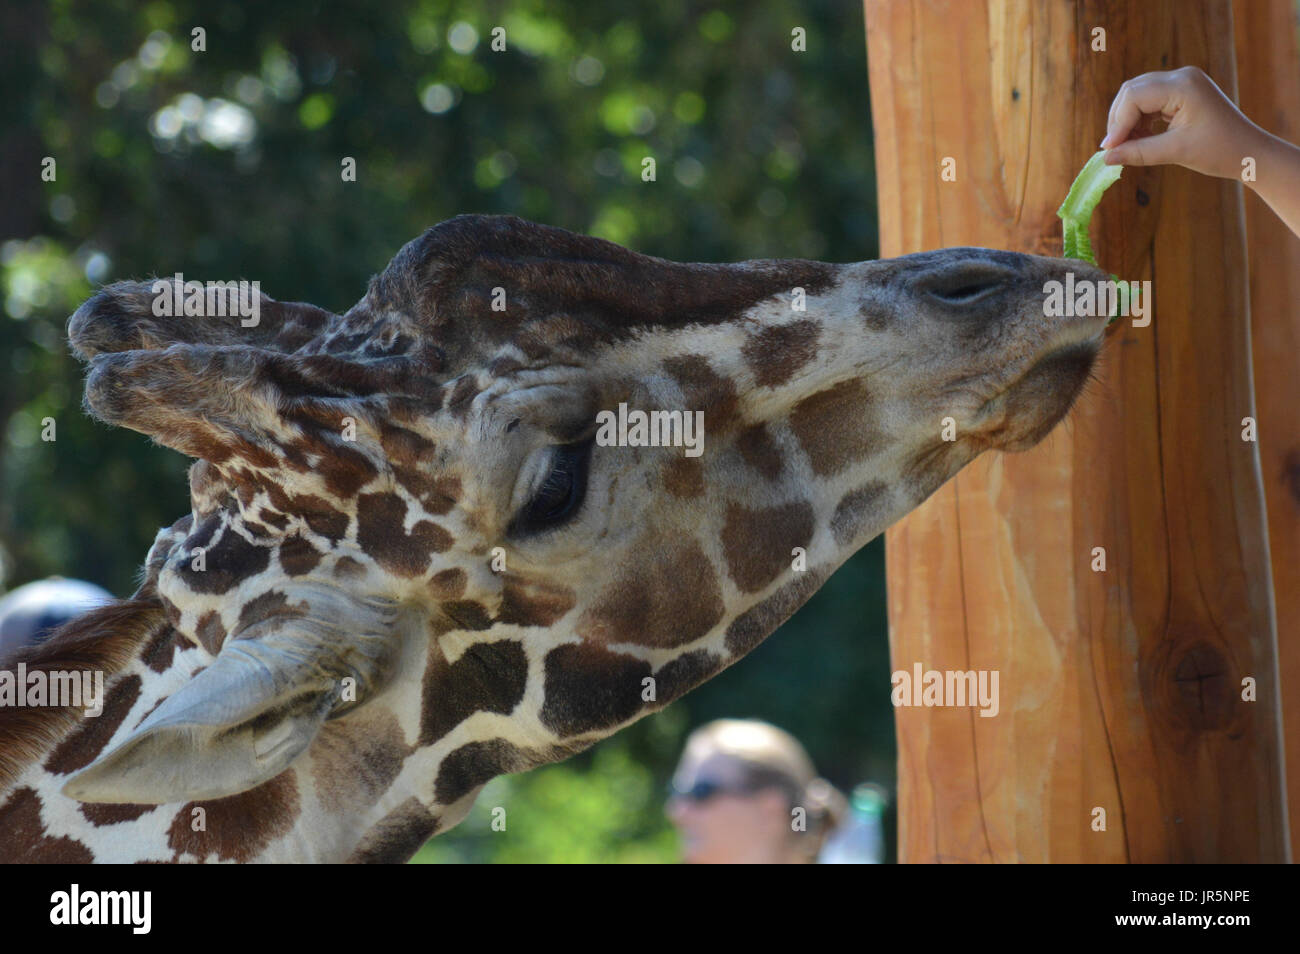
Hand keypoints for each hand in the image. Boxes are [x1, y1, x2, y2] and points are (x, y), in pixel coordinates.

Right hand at [1100, 67, 1264, 179]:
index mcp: (1183, 86)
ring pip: (1137, 95)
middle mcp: (1181, 76)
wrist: (1248, 150)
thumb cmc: (1218, 151)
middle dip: (1119, 120)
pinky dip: (1138, 119)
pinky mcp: (1180, 91)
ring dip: (1127, 120)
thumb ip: (1137, 152)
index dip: (1118, 123)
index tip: (1109, 150)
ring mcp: (1181, 81)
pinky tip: (1140, 138)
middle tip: (1114, 149)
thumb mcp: (1175, 152)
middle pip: (1132, 91)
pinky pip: (1148, 100)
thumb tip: (1105, 158)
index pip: (1135, 96)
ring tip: (1128, 145)